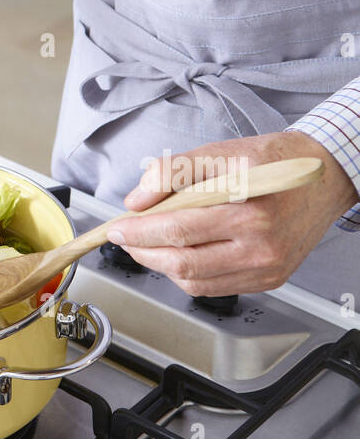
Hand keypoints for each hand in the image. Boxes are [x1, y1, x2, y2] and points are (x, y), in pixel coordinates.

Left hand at [107, 130, 355, 296]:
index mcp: (251, 207)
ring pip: (195, 281)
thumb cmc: (275, 160)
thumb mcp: (221, 151)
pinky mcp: (269, 280)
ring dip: (161, 265)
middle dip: (144, 251)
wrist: (323, 177)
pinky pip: (215, 287)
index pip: (179, 227)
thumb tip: (137, 199)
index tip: (116, 227)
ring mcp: (267, 267)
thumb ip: (174, 172)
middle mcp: (262, 244)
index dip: (140, 230)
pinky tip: (178, 253)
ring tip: (148, 244)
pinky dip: (188, 274)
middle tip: (124, 237)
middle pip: (184, 260)